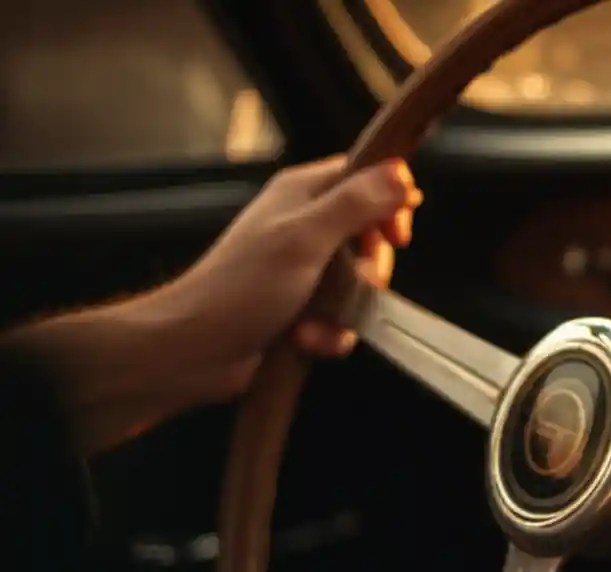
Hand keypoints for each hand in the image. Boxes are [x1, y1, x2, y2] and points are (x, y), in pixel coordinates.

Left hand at [165, 154, 420, 366]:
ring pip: (361, 284)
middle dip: (370, 270)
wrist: (195, 350)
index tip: (397, 236)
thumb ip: (356, 204)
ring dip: (347, 310)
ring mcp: (306, 270)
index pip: (366, 178)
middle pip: (372, 237)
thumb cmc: (243, 286)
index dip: (390, 204)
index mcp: (304, 193)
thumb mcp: (305, 238)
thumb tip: (404, 172)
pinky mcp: (305, 308)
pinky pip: (343, 318)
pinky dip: (331, 333)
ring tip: (317, 322)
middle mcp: (307, 225)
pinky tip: (308, 340)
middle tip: (358, 285)